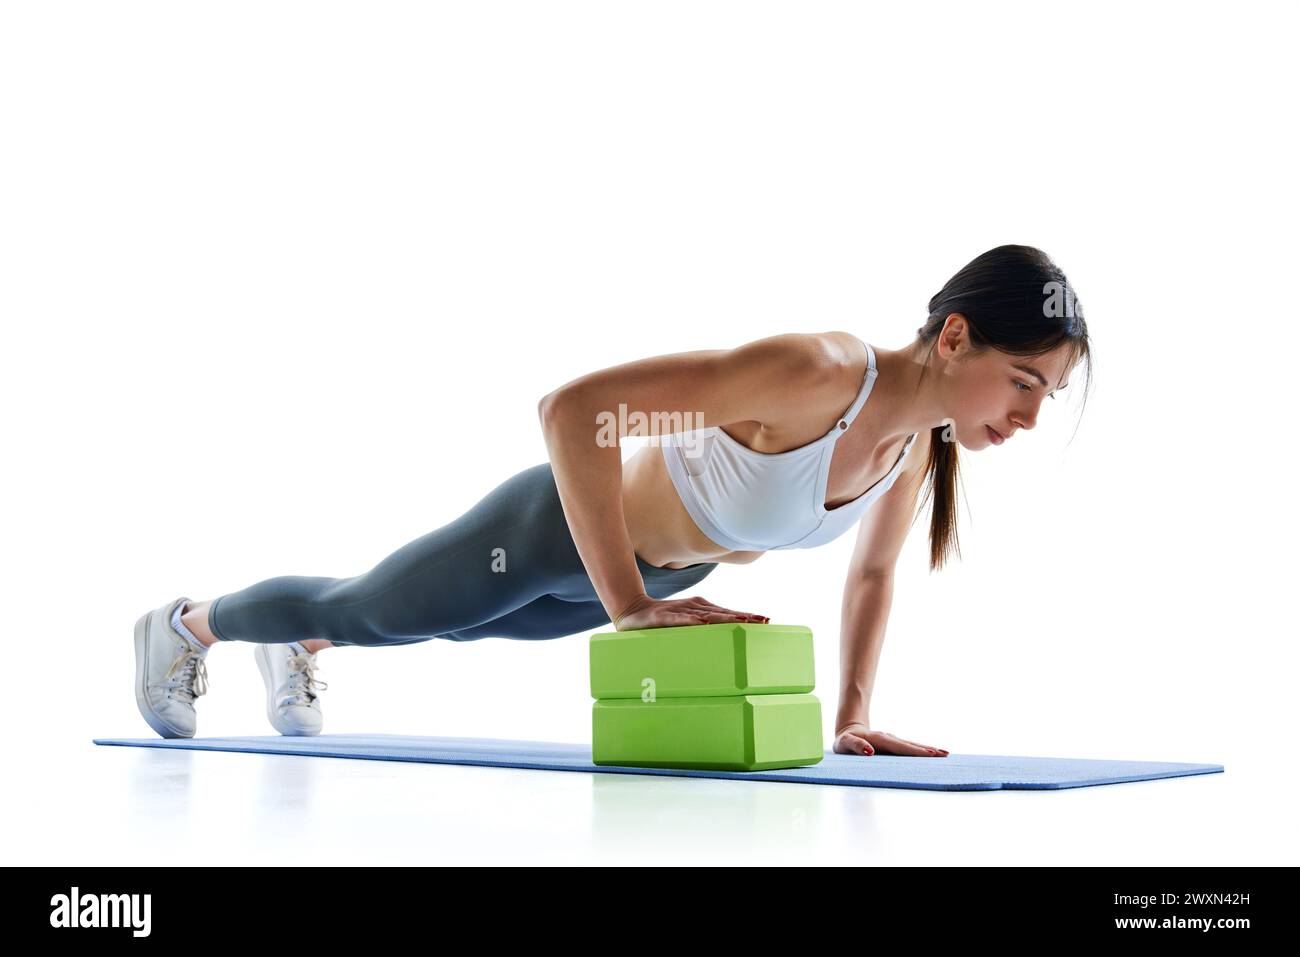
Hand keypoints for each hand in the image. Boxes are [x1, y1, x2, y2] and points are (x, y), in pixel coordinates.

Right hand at [613, 594, 769, 630]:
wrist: (631, 610)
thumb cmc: (661, 619)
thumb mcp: (684, 622)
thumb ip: (701, 628)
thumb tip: (722, 637)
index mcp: (701, 609)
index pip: (728, 613)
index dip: (747, 616)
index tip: (767, 620)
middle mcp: (694, 607)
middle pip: (724, 613)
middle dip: (744, 617)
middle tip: (764, 621)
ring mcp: (680, 610)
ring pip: (707, 615)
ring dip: (726, 618)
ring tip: (743, 622)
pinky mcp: (664, 617)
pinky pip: (681, 620)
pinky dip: (693, 621)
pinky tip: (705, 624)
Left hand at [833, 723, 948, 756]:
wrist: (848, 730)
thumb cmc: (845, 740)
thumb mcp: (844, 743)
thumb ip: (855, 746)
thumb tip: (869, 751)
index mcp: (879, 739)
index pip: (899, 747)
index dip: (914, 751)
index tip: (930, 754)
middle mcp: (889, 738)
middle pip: (911, 745)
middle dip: (928, 750)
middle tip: (945, 755)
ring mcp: (893, 740)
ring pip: (913, 745)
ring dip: (928, 749)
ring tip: (945, 754)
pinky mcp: (894, 744)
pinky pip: (910, 748)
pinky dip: (922, 750)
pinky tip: (933, 754)